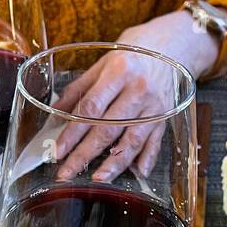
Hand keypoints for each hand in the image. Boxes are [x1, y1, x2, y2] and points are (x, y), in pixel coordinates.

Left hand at [51, 11, 220, 182]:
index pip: (90, 108)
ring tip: (98, 180)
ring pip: (132, 140)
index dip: (72, 132)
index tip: (58, 151)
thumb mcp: (102, 64)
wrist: (172, 46)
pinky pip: (155, 142)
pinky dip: (147, 159)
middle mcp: (138, 90)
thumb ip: (79, 89)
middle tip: (67, 173)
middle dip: (85, 154)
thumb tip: (55, 114)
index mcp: (118, 72)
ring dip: (114, 163)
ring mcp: (154, 106)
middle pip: (108, 128)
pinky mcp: (166, 117)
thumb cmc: (131, 55)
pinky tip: (137, 173)